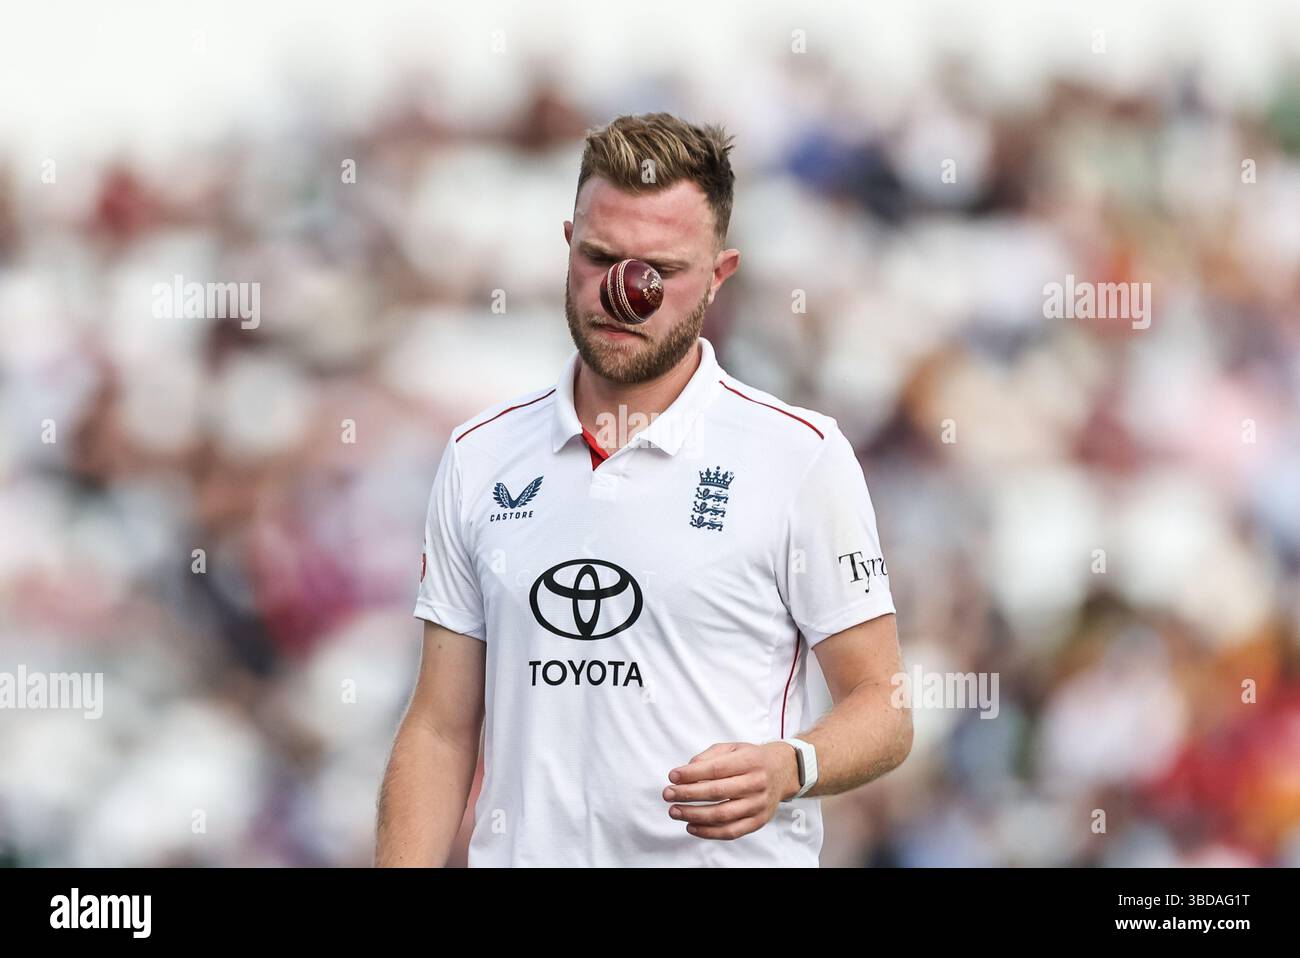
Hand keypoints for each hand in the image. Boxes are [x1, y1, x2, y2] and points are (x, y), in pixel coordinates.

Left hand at [663, 741, 799, 839]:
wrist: (783, 772)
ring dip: (694, 815)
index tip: (672, 776)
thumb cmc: (752, 759)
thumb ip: (710, 756)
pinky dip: (708, 832)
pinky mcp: (758, 821)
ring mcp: (759, 805)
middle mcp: (757, 783)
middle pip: (717, 792)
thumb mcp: (733, 747)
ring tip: (674, 811)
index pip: (716, 769)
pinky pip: (731, 832)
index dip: (692, 774)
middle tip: (668, 794)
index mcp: (750, 761)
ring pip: (722, 815)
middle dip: (687, 794)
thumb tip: (687, 769)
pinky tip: (691, 826)